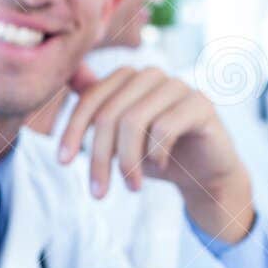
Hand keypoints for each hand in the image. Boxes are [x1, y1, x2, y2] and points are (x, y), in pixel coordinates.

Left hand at [58, 65, 254, 243]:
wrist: (204, 173)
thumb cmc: (157, 153)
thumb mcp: (119, 137)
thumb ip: (97, 108)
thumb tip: (67, 81)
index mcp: (128, 77)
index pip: (90, 99)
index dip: (73, 130)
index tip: (63, 162)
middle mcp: (151, 75)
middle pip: (110, 113)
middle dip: (100, 157)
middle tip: (99, 192)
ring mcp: (177, 85)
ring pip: (134, 121)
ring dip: (128, 162)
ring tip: (131, 187)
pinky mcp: (200, 103)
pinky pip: (164, 127)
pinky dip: (155, 153)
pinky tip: (160, 167)